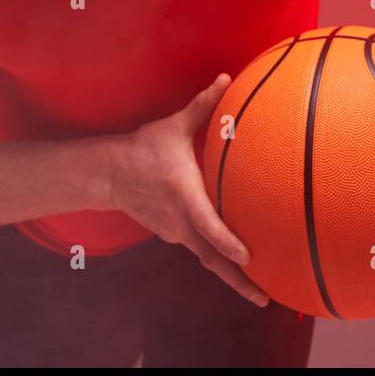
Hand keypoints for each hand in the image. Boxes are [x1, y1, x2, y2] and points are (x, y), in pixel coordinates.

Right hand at [107, 73, 269, 307]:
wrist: (109, 174)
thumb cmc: (144, 148)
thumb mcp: (173, 127)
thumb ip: (203, 106)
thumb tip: (225, 77)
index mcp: (184, 194)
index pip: (207, 224)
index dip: (227, 241)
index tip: (248, 256)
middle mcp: (180, 220)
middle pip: (212, 258)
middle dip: (238, 280)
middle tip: (265, 298)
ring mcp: (175, 232)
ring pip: (207, 259)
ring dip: (231, 277)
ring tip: (259, 293)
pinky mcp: (173, 235)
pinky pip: (200, 250)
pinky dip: (218, 260)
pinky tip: (237, 266)